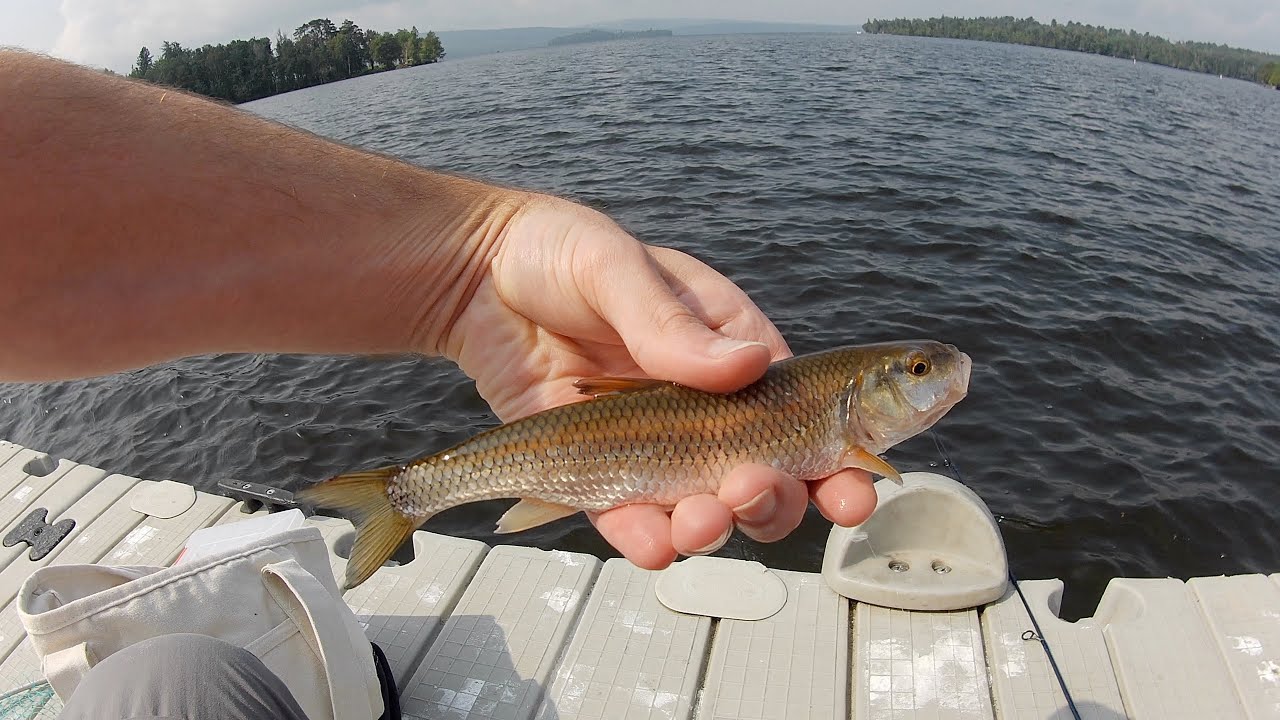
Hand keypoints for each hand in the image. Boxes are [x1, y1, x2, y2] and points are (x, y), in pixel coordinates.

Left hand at [438, 194, 876, 567]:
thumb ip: (671, 321)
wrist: (472, 278)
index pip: (800, 408)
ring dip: (714, 526)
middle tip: (751, 488)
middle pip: (765, 472)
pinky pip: (628, 518)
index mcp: (728, 347)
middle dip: (775, 497)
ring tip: (701, 521)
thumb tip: (745, 365)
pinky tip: (653, 545)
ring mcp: (650, 444)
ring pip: (704, 505)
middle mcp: (701, 406)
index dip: (838, 452)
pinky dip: (644, 539)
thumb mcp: (614, 266)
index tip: (853, 487)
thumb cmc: (556, 251)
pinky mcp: (595, 472)